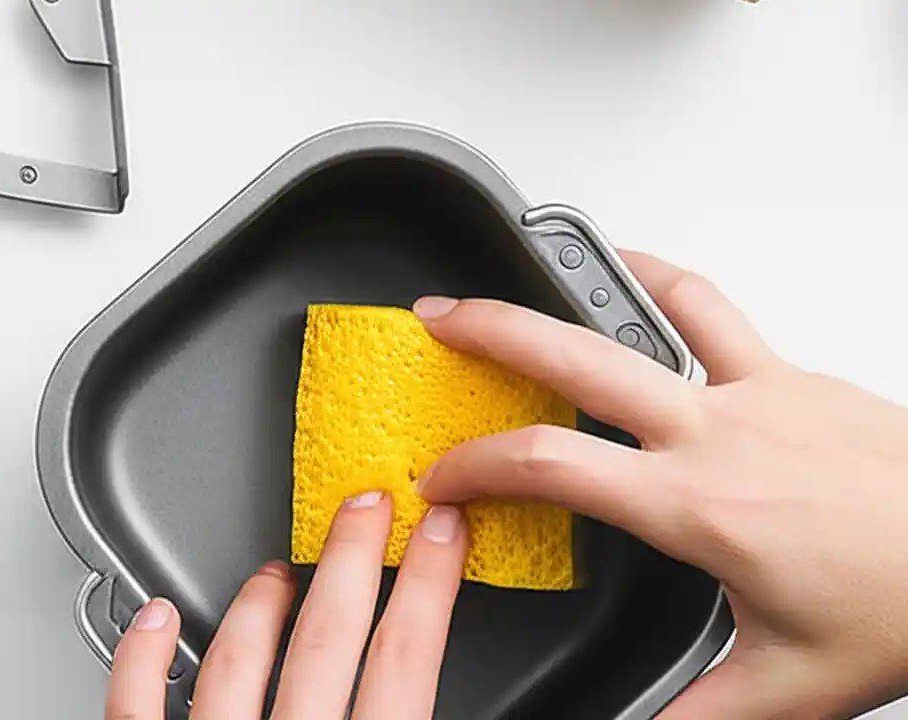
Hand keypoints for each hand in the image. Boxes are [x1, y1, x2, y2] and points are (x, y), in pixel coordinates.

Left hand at [103, 492, 467, 719]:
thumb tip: (439, 699)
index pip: (405, 661)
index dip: (428, 586)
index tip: (442, 531)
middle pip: (326, 639)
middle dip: (350, 560)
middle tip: (366, 505)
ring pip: (237, 660)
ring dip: (261, 603)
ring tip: (277, 569)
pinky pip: (136, 704)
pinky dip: (142, 655)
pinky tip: (155, 618)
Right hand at [413, 251, 907, 719]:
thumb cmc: (906, 601)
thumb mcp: (791, 686)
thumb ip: (697, 715)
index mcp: (698, 506)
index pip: (549, 467)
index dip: (474, 466)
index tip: (442, 477)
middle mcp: (719, 432)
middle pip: (577, 357)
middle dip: (491, 329)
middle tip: (440, 314)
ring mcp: (760, 391)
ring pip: (654, 308)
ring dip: (583, 279)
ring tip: (537, 262)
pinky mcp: (796, 375)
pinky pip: (717, 309)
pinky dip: (666, 283)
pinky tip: (646, 281)